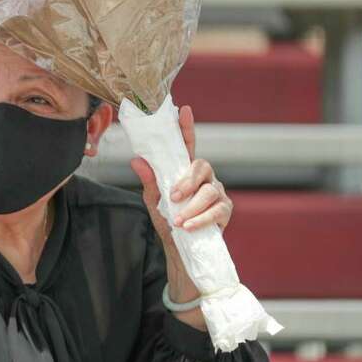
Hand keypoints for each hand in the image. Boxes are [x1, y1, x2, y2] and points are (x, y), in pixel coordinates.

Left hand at [130, 105, 233, 326]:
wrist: (181, 252)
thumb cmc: (167, 222)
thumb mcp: (153, 202)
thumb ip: (149, 181)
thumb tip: (137, 160)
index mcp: (185, 172)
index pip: (187, 146)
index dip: (186, 128)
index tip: (183, 110)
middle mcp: (204, 178)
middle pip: (202, 166)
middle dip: (188, 180)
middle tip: (173, 196)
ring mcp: (218, 193)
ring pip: (210, 191)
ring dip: (191, 206)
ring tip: (177, 220)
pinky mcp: (225, 211)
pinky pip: (217, 211)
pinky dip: (200, 218)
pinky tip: (187, 226)